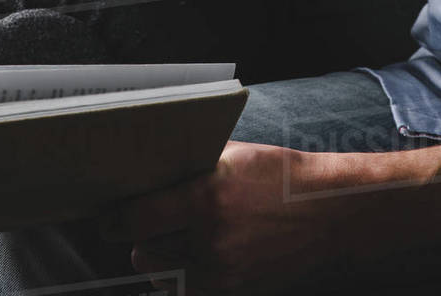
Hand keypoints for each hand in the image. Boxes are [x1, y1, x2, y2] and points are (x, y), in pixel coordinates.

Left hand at [105, 142, 347, 294]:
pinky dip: (184, 280)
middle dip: (143, 238)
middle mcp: (210, 240)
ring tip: (179, 242)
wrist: (332, 214)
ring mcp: (223, 272)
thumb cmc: (284, 177)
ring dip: (162, 262)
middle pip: (143, 253)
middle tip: (153, 225)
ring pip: (162, 277)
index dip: (114, 220)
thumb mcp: (236, 158)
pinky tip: (196, 261)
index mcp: (207, 197)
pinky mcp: (234, 293)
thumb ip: (191, 171)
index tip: (108, 219)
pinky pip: (186, 293)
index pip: (133, 219)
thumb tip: (146, 181)